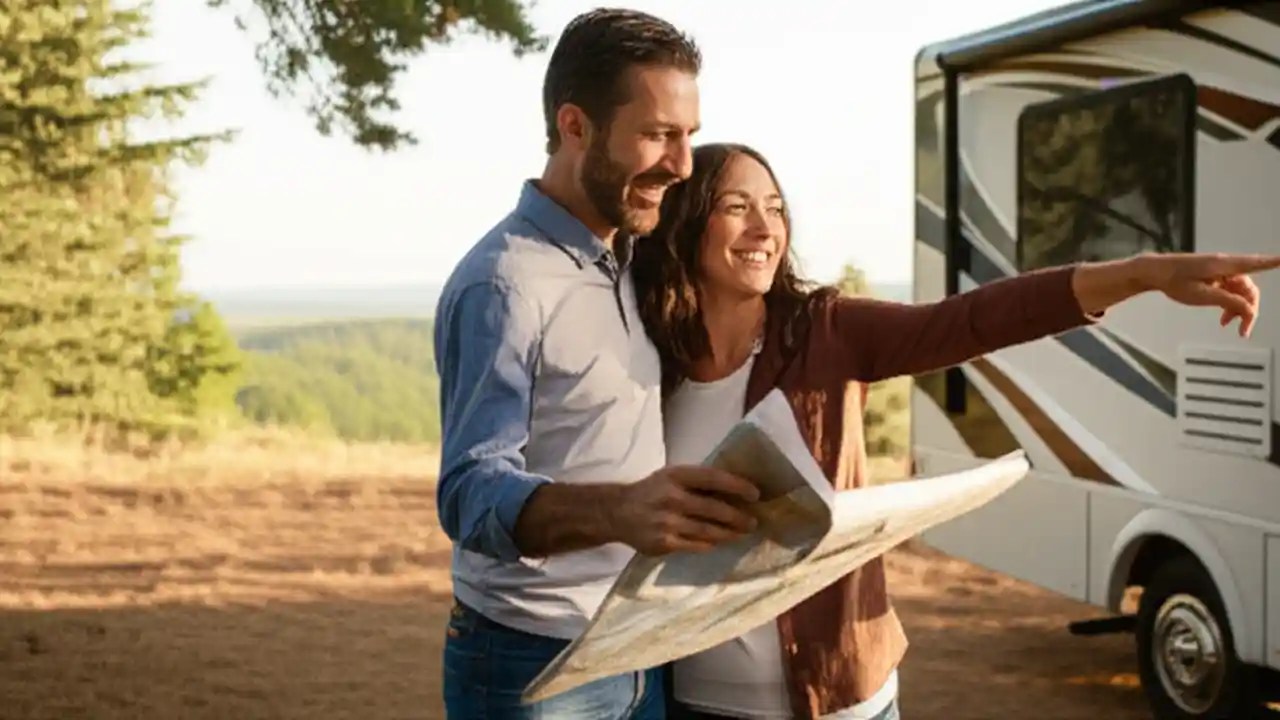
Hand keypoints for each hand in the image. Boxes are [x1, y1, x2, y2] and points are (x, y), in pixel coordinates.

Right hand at [611, 465, 759, 554]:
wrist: (617, 513)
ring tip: (742, 534)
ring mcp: (668, 522)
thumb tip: (734, 489)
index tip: (755, 494)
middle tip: (754, 521)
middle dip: (738, 517)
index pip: (713, 478)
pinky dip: (710, 544)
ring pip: (708, 530)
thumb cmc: (651, 491)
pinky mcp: (664, 543)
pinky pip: (696, 545)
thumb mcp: (670, 477)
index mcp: (675, 476)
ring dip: (730, 533)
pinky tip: (719, 542)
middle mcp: (672, 498)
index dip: (736, 486)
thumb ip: (696, 482)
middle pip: (714, 509)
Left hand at [1140, 253, 1279, 336]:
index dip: (1273, 262)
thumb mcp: (1201, 295)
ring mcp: (1221, 272)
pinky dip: (1229, 305)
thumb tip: (1249, 308)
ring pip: (1239, 293)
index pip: (1255, 263)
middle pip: (1249, 289)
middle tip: (1244, 331)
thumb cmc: (1175, 280)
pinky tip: (1223, 320)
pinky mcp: (1215, 277)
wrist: (1155, 272)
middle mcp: (1226, 266)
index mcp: (1224, 265)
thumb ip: (1227, 301)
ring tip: (1228, 325)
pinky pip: (1229, 292)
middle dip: (1249, 310)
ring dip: (1237, 310)